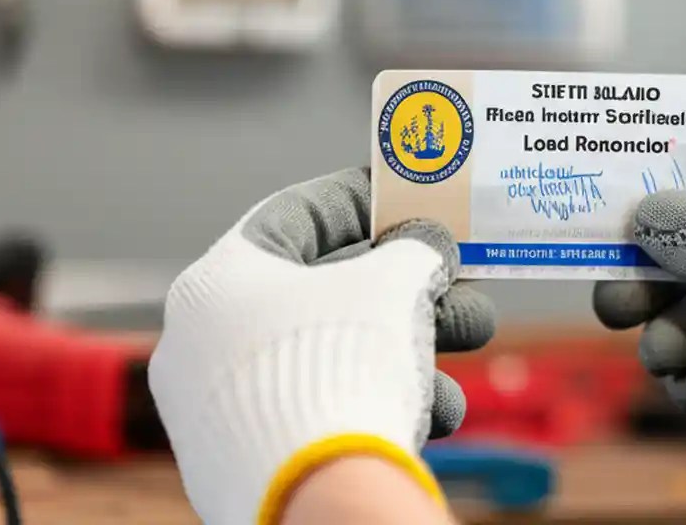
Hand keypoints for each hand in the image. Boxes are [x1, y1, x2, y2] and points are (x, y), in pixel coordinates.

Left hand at [149, 168, 494, 523]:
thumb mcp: (393, 284)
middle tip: (460, 274)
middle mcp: (210, 342)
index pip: (294, 215)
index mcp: (221, 282)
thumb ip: (416, 247)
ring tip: (475, 337)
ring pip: (338, 355)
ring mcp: (228, 408)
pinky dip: (386, 399)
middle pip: (327, 292)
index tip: (405, 192)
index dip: (359, 196)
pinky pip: (328, 409)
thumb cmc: (343, 364)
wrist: (318, 497)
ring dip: (416, 343)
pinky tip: (440, 411)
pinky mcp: (254, 462)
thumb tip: (429, 243)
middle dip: (410, 283)